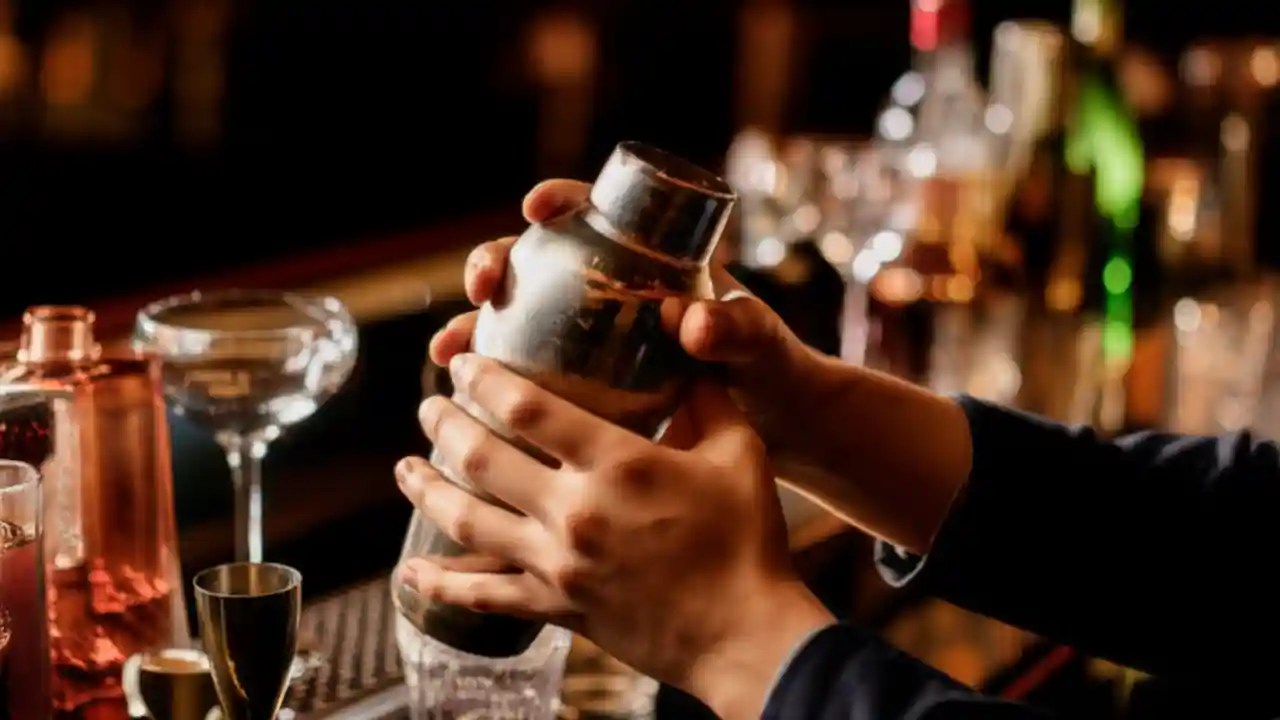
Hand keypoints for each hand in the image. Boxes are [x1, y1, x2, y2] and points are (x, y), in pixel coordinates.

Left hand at [396, 354, 833, 719]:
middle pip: (481, 458)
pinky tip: (411, 574)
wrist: (744, 634)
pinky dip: (442, 585)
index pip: (527, 408)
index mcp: (618, 464)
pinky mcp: (556, 607)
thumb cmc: (748, 542)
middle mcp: (575, 511)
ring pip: (467, 521)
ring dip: (426, 490)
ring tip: (404, 469)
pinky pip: (485, 595)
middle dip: (444, 425)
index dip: (483, 379)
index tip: (462, 363)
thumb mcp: (739, 454)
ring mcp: (558, 564)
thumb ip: (706, 399)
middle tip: (429, 407)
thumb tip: (685, 351)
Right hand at [431, 179, 831, 476]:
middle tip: (482, 285)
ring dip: (476, 326)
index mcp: (657, 264)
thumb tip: (694, 322)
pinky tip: (463, 399)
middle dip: (497, 264)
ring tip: (448, 351)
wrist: (776, 429)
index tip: (536, 207)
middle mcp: (613, 292)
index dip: (562, 201)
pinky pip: (525, 372)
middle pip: (539, 261)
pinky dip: (490, 379)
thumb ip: (740, 329)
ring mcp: (592, 338)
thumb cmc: (773, 372)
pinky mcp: (581, 384)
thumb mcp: (761, 346)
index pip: (600, 215)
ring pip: (520, 317)